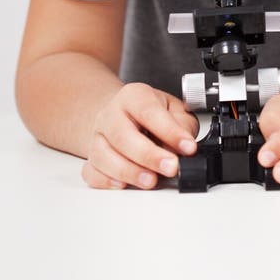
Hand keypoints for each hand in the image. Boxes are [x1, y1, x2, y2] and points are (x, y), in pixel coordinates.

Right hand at [81, 82, 198, 189]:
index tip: (188, 147)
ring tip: (152, 180)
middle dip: (149, 155)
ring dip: (130, 172)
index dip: (170, 131)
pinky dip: (106, 181)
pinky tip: (123, 184)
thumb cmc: (150, 113)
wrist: (122, 114)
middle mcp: (112, 114)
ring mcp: (98, 136)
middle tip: (171, 167)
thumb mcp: (174, 109)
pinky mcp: (91, 158)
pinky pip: (93, 172)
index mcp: (134, 96)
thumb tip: (183, 147)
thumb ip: (182, 125)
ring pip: (105, 156)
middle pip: (123, 135)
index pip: (149, 112)